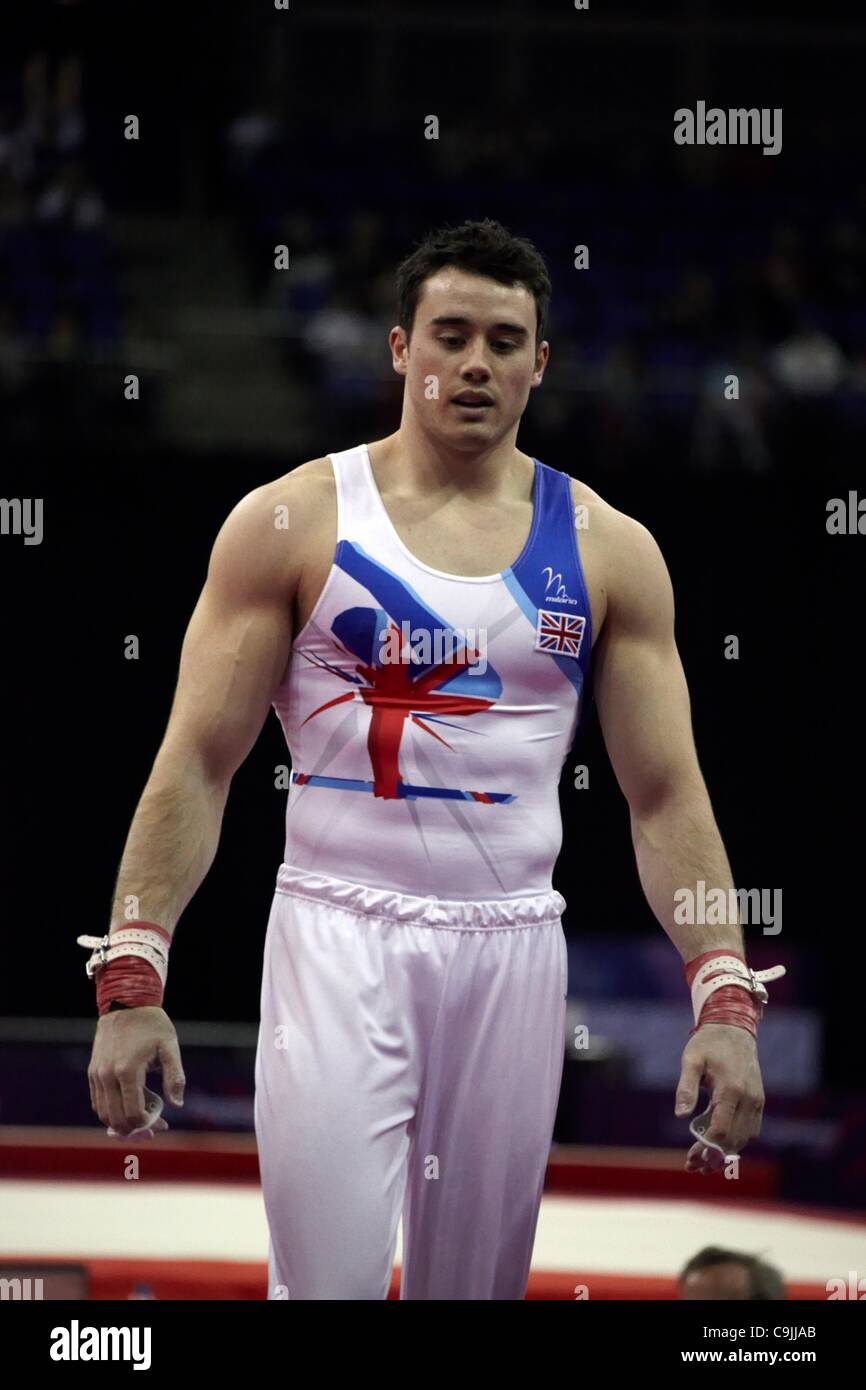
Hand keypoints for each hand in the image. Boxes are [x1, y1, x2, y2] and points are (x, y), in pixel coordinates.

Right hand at [87, 1006, 184, 1138]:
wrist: (126, 1003)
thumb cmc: (152, 1025)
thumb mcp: (170, 1048)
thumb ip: (175, 1077)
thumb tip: (177, 1105)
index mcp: (127, 1071)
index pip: (133, 1114)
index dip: (148, 1124)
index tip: (162, 1123)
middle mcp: (107, 1075)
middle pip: (115, 1120)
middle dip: (135, 1129)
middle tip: (153, 1126)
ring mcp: (97, 1074)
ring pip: (103, 1114)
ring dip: (121, 1123)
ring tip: (142, 1117)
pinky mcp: (92, 1072)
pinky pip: (97, 1103)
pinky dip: (111, 1111)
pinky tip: (129, 1106)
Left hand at [674, 1023, 763, 1174]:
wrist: (734, 1029)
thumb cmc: (708, 1044)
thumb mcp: (691, 1061)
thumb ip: (686, 1087)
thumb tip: (681, 1116)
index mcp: (731, 1089)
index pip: (721, 1129)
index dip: (706, 1148)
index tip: (691, 1160)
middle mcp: (749, 1099)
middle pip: (733, 1139)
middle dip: (713, 1157)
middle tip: (692, 1166)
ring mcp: (757, 1101)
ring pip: (744, 1138)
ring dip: (726, 1154)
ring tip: (704, 1163)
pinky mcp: (759, 1101)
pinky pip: (750, 1130)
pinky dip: (736, 1143)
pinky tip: (719, 1147)